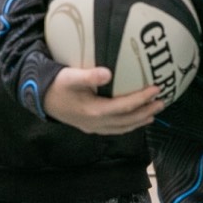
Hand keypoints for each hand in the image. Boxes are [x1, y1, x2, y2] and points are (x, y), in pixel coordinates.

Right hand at [42, 66, 160, 134]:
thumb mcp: (70, 77)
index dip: (142, 99)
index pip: (125, 106)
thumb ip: (89, 76)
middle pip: (128, 120)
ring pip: (122, 127)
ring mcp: (93, 128)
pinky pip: (114, 129)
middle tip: (162, 102)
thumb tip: (108, 73)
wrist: (39, 99)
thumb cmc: (56, 85)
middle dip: (146, 112)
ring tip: (153, 114)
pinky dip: (127, 125)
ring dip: (139, 121)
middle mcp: (97, 123)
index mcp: (95, 111)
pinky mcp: (90, 127)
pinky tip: (133, 121)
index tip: (157, 89)